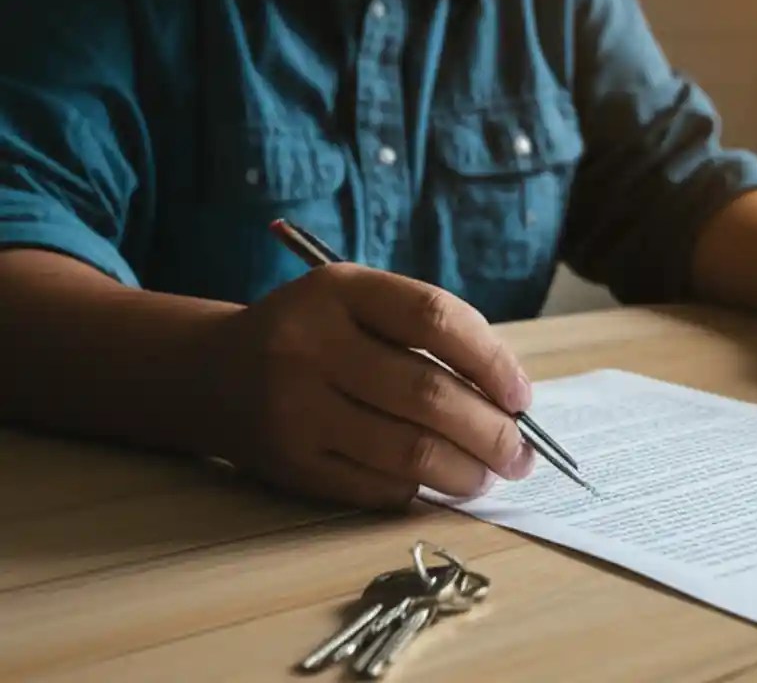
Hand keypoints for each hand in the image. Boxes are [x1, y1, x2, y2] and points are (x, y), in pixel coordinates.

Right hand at [207, 263, 535, 509]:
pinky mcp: (291, 463)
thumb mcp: (358, 305)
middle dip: (493, 433)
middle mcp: (311, 345)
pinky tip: (437, 484)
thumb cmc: (315, 335)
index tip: (522, 397)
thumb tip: (511, 402)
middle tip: (522, 455)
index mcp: (339, 290)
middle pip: (430, 394)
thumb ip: (429, 335)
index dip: (493, 361)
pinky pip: (379, 487)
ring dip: (467, 472)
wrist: (210, 373)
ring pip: (410, 452)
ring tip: (489, 475)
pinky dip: (421, 490)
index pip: (436, 319)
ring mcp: (296, 408)